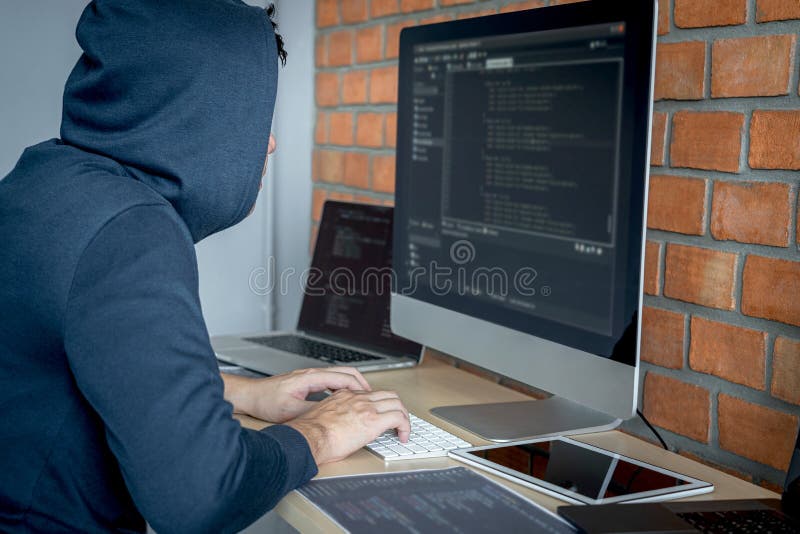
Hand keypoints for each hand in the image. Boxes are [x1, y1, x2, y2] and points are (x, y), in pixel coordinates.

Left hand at [221, 367, 370, 422]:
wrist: (250, 395)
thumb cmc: (265, 401)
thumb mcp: (290, 411)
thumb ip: (311, 413)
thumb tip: (330, 418)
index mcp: (310, 378)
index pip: (343, 377)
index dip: (359, 387)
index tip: (369, 397)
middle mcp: (311, 374)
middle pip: (345, 372)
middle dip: (361, 383)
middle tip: (372, 397)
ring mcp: (309, 376)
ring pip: (338, 375)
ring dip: (352, 385)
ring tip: (362, 398)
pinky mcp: (306, 382)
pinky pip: (331, 380)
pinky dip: (342, 387)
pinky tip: (343, 399)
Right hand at [286, 389, 410, 464]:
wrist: (309, 437)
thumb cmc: (310, 433)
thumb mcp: (324, 415)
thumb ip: (336, 415)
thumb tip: (341, 426)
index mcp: (345, 396)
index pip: (371, 394)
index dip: (380, 404)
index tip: (382, 414)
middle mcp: (358, 398)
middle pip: (388, 395)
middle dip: (397, 407)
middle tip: (399, 420)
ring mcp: (367, 407)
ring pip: (397, 403)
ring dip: (404, 416)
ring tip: (403, 429)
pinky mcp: (373, 421)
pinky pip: (399, 418)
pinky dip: (406, 426)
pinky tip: (403, 436)